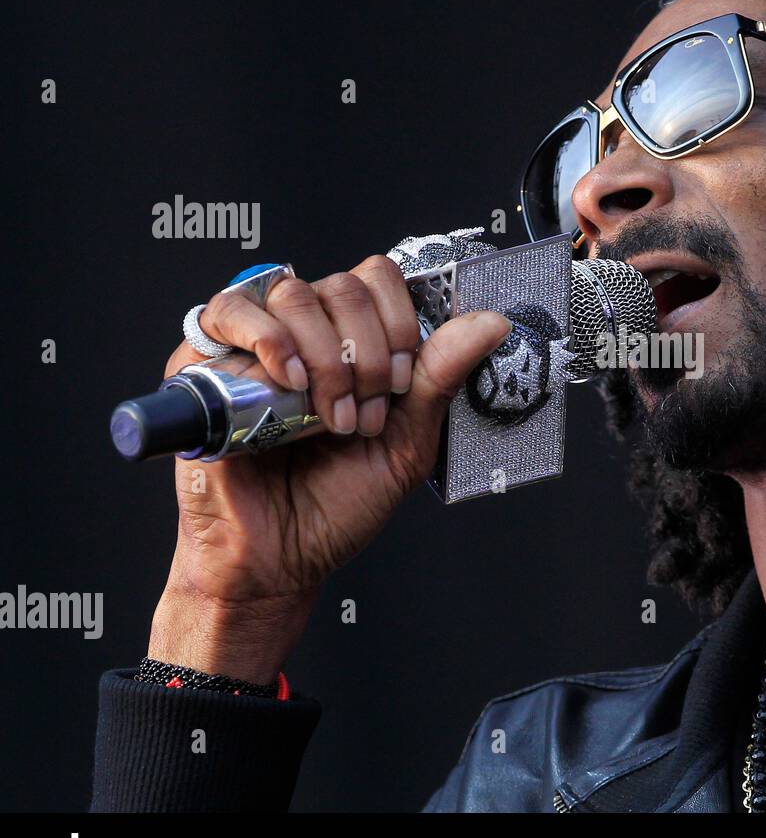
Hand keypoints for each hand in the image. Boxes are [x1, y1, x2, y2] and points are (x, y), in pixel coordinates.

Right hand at [148, 256, 511, 682]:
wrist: (279, 557)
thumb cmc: (335, 507)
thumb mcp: (406, 442)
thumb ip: (440, 379)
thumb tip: (489, 324)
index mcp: (353, 345)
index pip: (379, 279)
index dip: (399, 322)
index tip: (399, 382)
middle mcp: (305, 336)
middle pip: (343, 286)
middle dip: (366, 353)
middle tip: (363, 412)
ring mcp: (255, 345)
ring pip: (294, 292)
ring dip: (323, 356)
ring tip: (326, 415)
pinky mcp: (204, 362)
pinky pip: (229, 311)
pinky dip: (269, 340)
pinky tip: (289, 383)